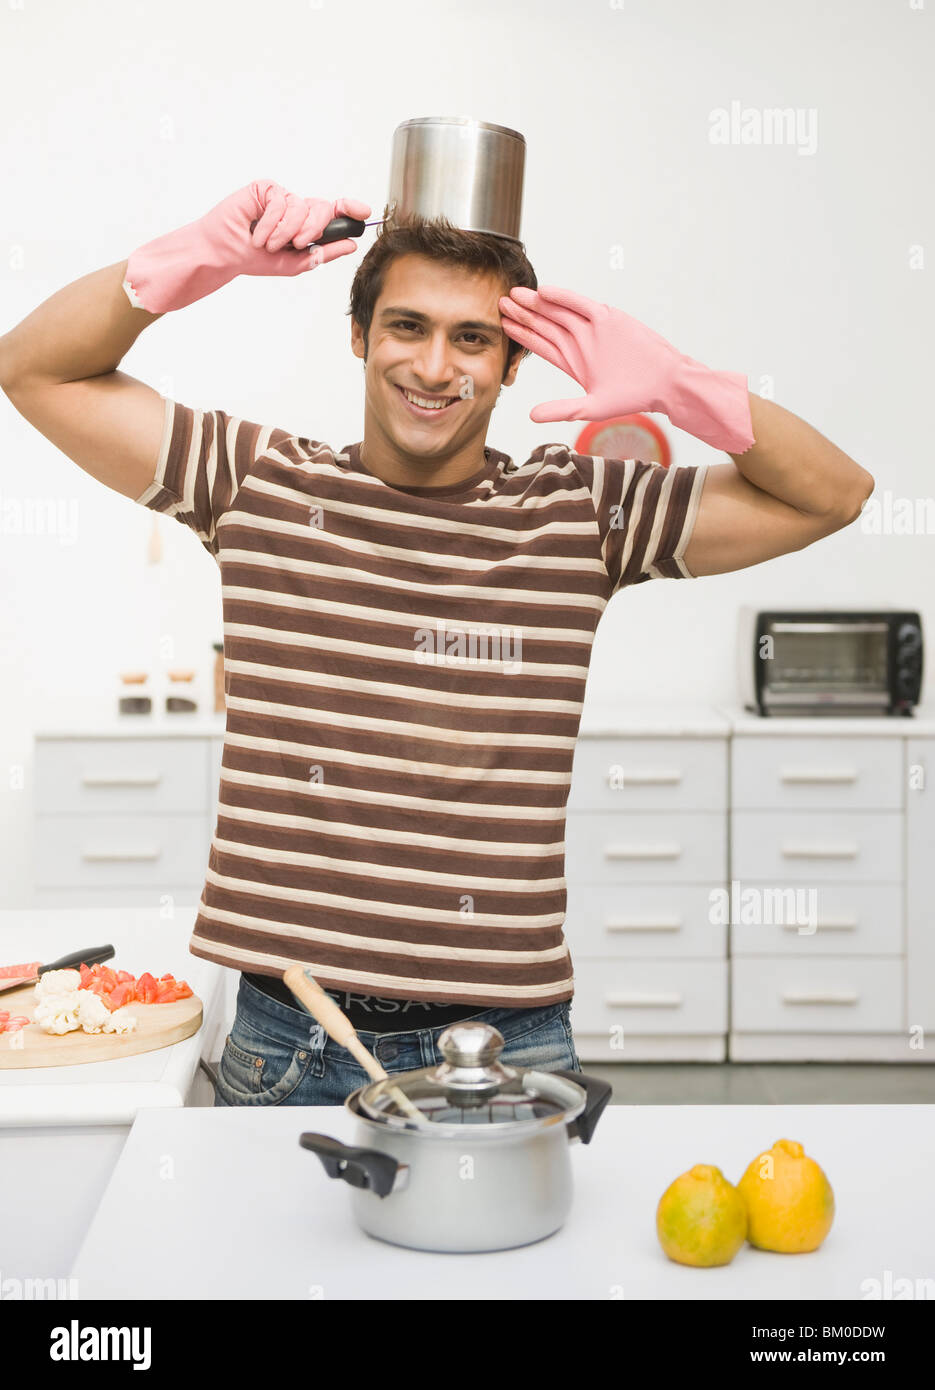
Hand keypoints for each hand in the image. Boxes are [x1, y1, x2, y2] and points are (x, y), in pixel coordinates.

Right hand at [123, 179, 371, 313]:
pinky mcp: (265, 189)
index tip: (364, 212)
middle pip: (321, 209)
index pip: (332, 212)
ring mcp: (280, 197)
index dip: (349, 209)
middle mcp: (295, 208)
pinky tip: (258, 232)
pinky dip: (272, 222)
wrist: (225, 253)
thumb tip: (351, 244)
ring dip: (286, 231)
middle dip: (313, 229)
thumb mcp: (295, 263)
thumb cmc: (254, 259)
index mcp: (305, 225)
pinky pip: (281, 201)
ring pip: (301, 206)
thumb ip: (324, 253)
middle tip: (297, 244)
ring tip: (269, 243)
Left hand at [498, 284, 753, 452]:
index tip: (502, 324)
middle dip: (523, 314)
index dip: (522, 334)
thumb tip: (531, 416)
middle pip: (545, 325)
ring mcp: (594, 328)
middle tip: (500, 302)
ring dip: (537, 304)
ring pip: (559, 313)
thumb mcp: (592, 408)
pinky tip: (544, 292)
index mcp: (574, 362)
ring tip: (515, 295)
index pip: (541, 345)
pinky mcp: (609, 318)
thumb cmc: (634, 397)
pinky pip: (581, 304)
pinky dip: (564, 298)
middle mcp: (581, 342)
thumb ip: (561, 410)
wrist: (665, 382)